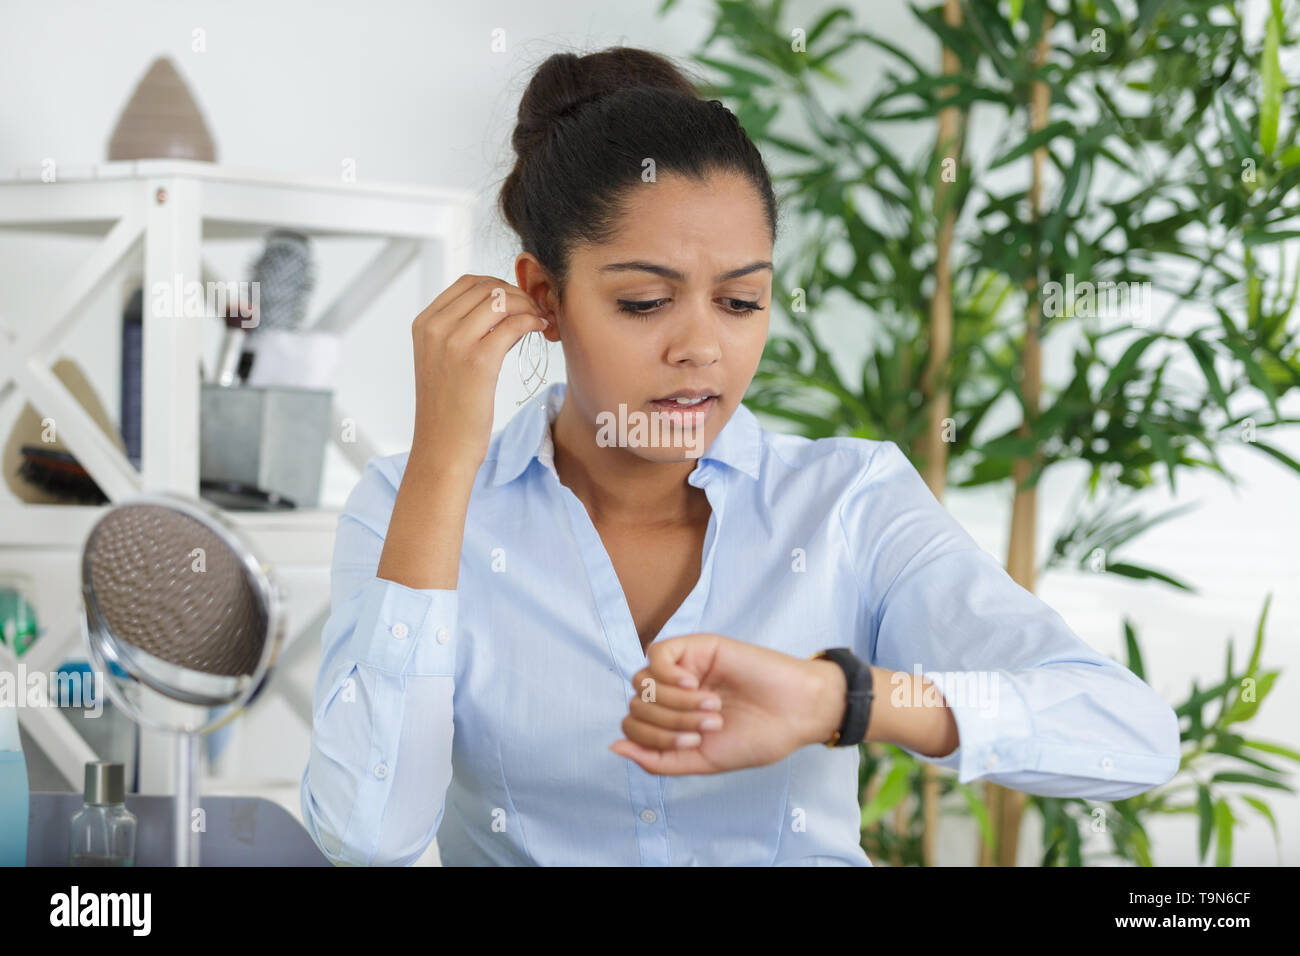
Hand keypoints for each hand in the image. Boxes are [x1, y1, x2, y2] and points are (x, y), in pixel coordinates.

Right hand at [408, 274, 548, 470]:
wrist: (442, 449)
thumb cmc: (448, 410)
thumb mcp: (442, 361)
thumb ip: (461, 330)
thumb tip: (502, 307)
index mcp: (424, 323)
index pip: (469, 283)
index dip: (500, 287)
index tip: (518, 303)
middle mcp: (435, 327)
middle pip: (488, 287)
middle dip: (518, 294)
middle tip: (535, 311)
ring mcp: (454, 342)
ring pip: (502, 300)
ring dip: (528, 306)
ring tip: (539, 321)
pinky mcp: (478, 360)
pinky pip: (514, 323)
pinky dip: (532, 321)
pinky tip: (539, 330)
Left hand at [608, 633, 847, 774]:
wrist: (796, 714)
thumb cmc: (756, 738)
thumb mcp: (701, 760)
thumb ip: (657, 758)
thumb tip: (614, 746)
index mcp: (672, 720)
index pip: (632, 727)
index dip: (654, 740)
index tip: (696, 743)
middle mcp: (673, 693)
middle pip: (636, 706)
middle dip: (671, 723)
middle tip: (712, 725)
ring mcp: (684, 668)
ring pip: (643, 682)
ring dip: (675, 702)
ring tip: (713, 708)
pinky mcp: (697, 646)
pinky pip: (657, 655)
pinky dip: (668, 674)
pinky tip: (693, 684)